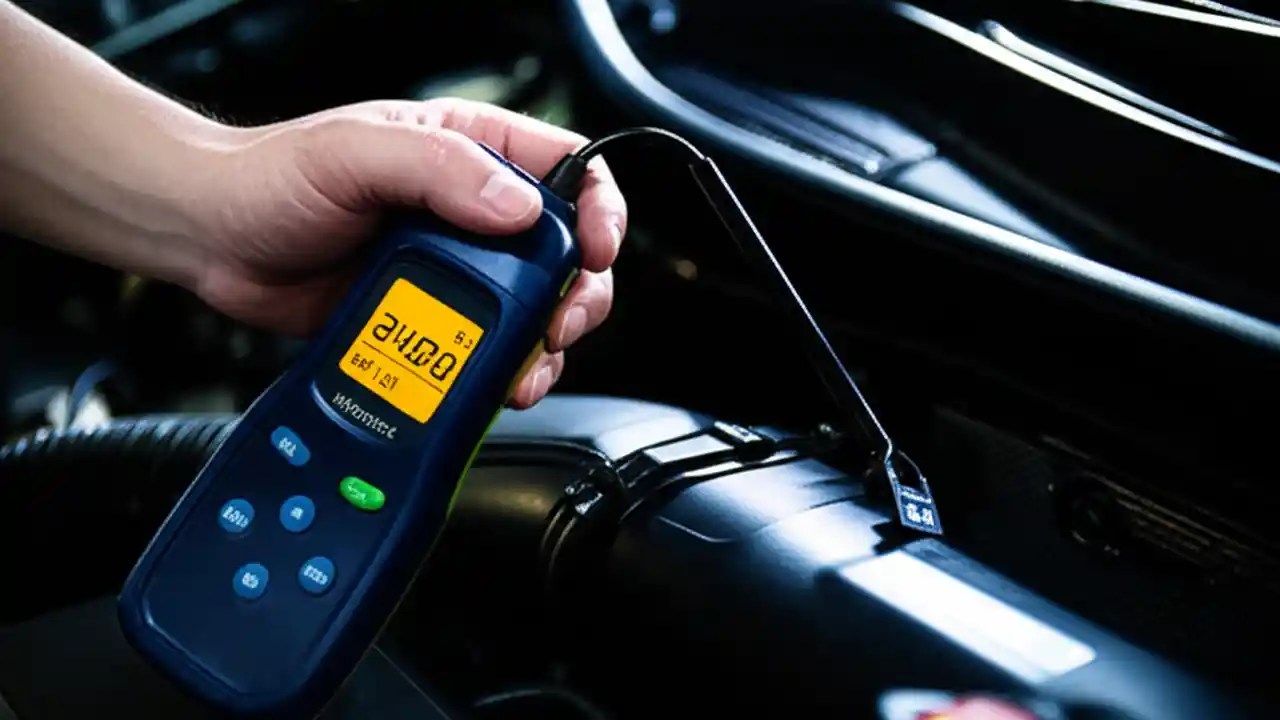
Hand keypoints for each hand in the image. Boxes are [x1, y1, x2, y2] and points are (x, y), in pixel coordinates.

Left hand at [194, 98, 625, 407]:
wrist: (213, 241)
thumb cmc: (271, 179)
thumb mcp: (356, 154)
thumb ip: (439, 170)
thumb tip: (518, 207)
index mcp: (469, 151)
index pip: (568, 168)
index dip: (599, 208)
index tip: (596, 247)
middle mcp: (473, 212)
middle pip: (568, 253)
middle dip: (580, 294)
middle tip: (559, 323)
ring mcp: (457, 271)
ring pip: (537, 310)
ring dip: (546, 344)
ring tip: (526, 365)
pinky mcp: (432, 322)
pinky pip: (489, 350)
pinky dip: (503, 371)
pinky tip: (493, 381)